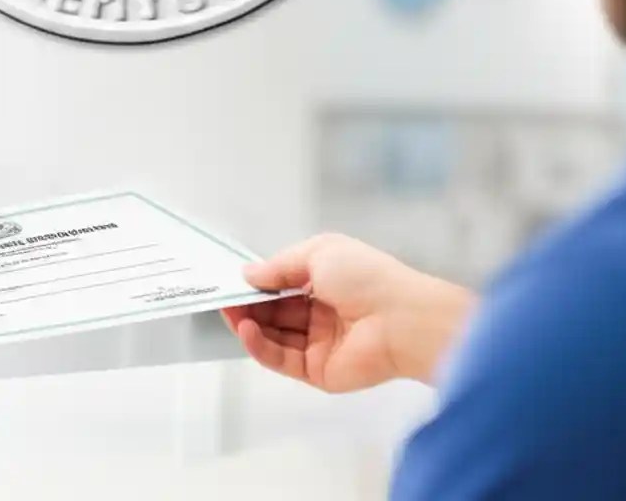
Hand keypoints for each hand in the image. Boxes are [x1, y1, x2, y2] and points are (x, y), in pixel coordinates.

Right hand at [221, 233, 474, 391]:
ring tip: (230, 313)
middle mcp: (321, 315)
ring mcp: (319, 345)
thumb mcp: (318, 253)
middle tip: (223, 298)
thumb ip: (279, 266)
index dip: (257, 285)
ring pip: (273, 337)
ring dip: (249, 325)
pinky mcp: (317, 371)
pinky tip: (247, 331)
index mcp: (325, 284)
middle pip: (274, 313)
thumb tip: (248, 274)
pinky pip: (281, 359)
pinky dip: (259, 346)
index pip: (282, 287)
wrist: (402, 318)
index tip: (231, 282)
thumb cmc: (367, 277)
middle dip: (247, 305)